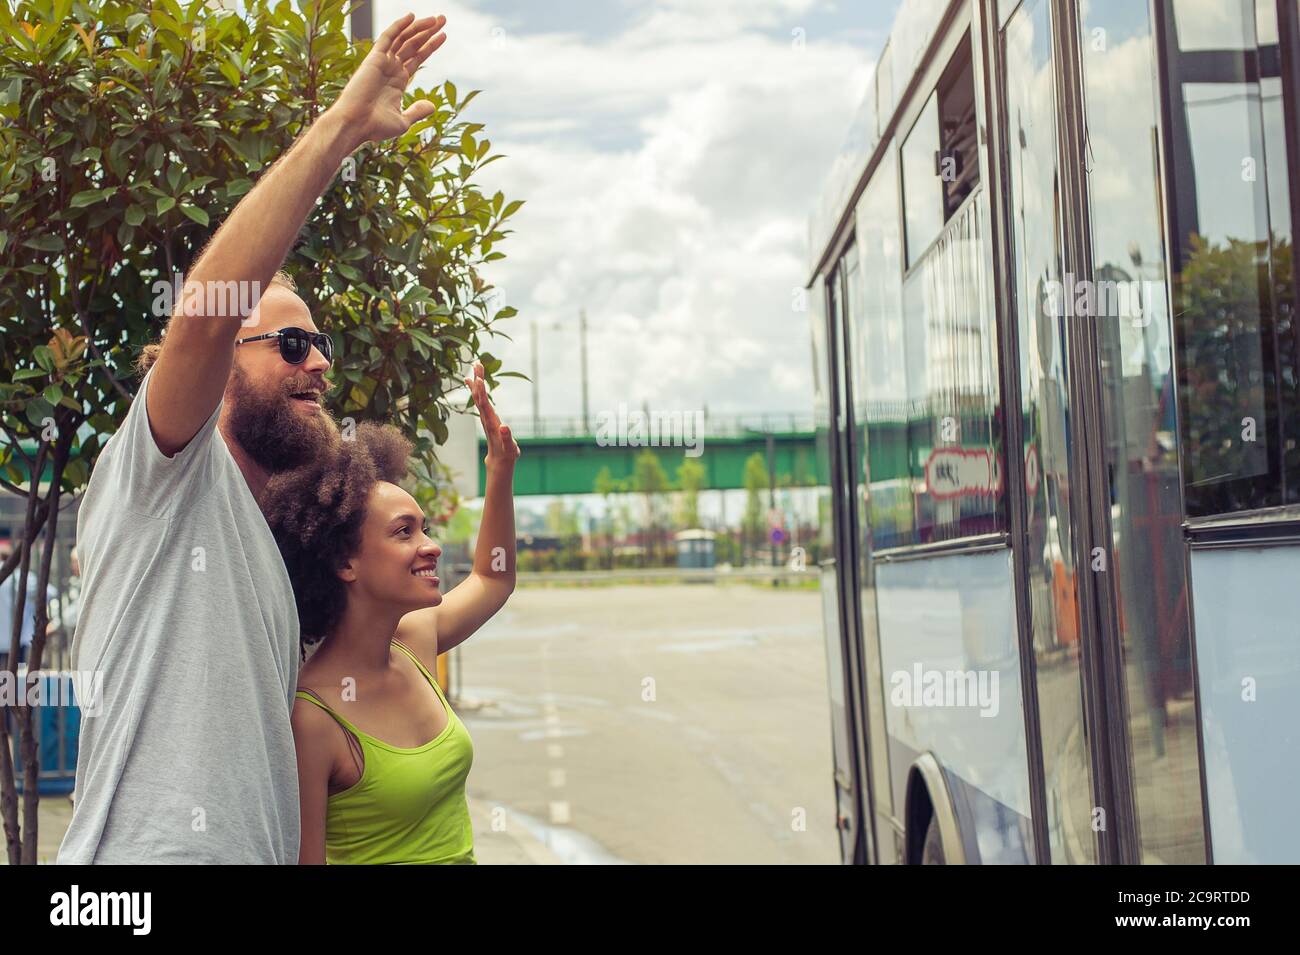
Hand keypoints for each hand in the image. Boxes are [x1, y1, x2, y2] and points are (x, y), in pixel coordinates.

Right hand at [330, 13, 447, 145]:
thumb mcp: (403, 121)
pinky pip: (388, 37)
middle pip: (412, 45)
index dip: (430, 46)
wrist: (356, 124)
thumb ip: (417, 111)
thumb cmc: (375, 126)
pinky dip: (399, 26)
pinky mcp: (374, 58)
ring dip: (419, 27)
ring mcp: (383, 62)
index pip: (417, 58)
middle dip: (428, 32)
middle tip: (443, 19)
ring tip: (436, 19)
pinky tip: (412, 17)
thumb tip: (432, 106)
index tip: (443, 36)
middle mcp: (391, 69)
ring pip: (404, 39)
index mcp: (397, 82)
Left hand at [465, 361, 519, 471]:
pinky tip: (472, 379)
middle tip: (477, 363)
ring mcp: (486, 416)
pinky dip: (476, 388)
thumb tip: (504, 427)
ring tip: (475, 365)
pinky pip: (480, 399)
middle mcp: (486, 417)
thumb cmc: (507, 454)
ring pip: (479, 396)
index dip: (481, 391)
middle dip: (478, 379)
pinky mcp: (487, 416)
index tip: (478, 377)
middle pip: (480, 396)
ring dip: (477, 380)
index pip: (484, 404)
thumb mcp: (510, 448)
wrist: (499, 460)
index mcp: (491, 422)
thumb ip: (507, 438)